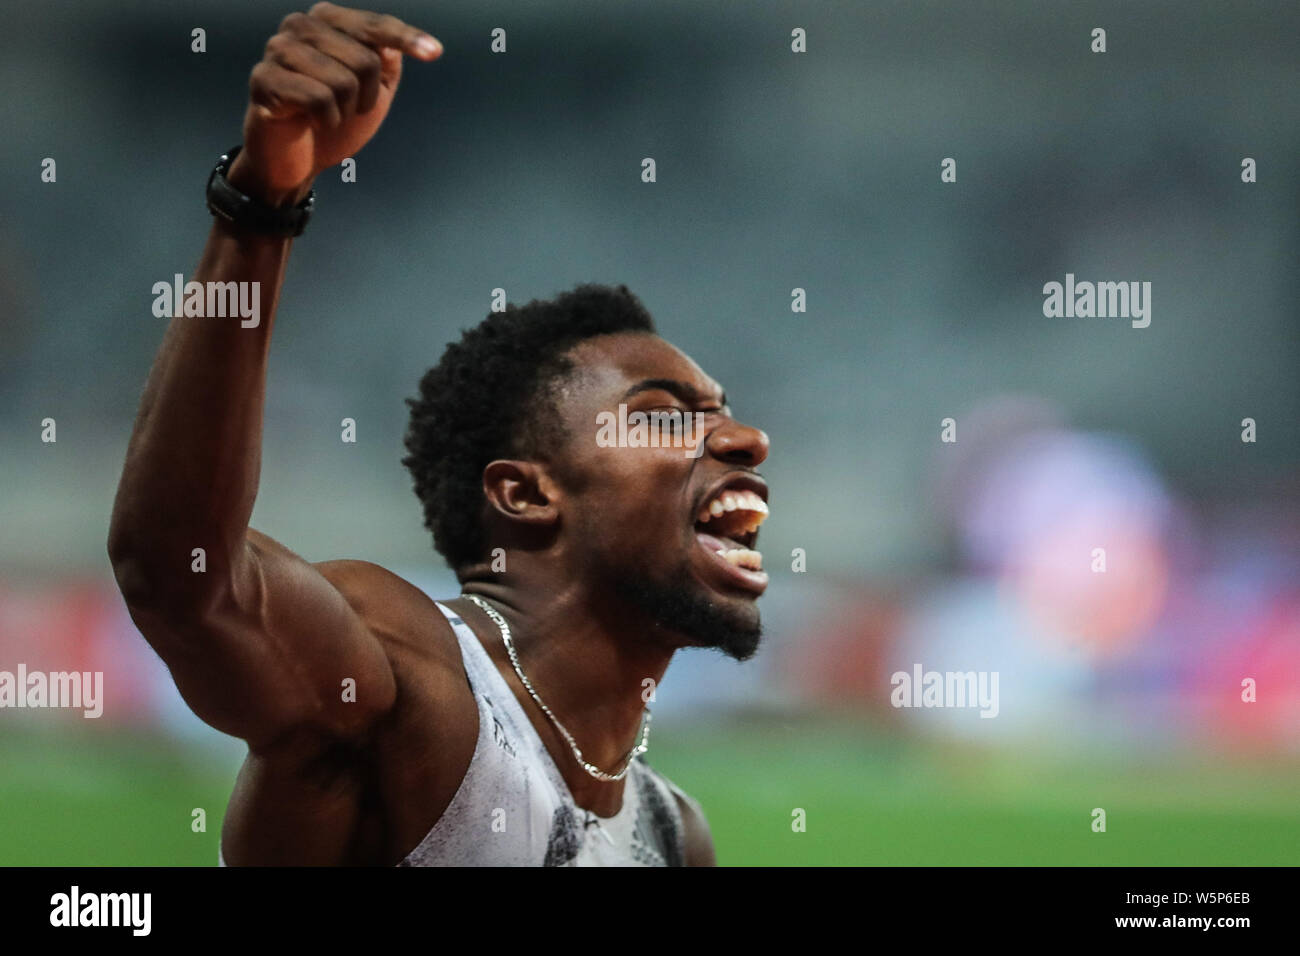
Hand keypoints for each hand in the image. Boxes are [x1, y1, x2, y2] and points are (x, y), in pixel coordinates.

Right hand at [228, 2, 441, 204]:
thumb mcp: (374, 88)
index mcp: (327, 20)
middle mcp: (299, 25)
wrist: (299, 157)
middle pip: (364, 60)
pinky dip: (326, 120)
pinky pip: (318, 99)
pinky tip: (311, 121)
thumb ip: (386, 59)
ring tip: (329, 114)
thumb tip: (395, 44)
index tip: (435, 53)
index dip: (406, 39)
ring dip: (345, 110)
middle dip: (368, 95)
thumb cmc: (335, 117)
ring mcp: (277, 49)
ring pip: (342, 81)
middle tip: (350, 108)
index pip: (375, 25)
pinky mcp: (264, 80)